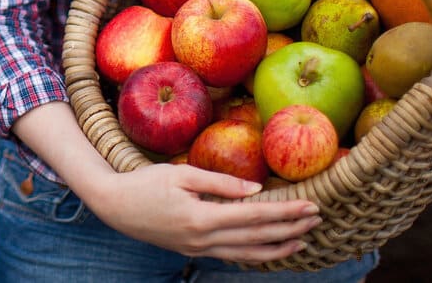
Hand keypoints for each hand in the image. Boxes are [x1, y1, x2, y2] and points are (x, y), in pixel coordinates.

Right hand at [84, 161, 320, 263]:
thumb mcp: (181, 175)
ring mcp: (198, 249)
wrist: (114, 207)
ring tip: (302, 240)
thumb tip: (256, 189)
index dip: (285, 212)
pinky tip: (268, 248)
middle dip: (289, 228)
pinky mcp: (193, 251)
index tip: (309, 205)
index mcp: (203, 217)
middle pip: (257, 237)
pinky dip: (254, 254)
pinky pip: (232, 256)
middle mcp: (204, 240)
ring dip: (278, 248)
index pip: (255, 216)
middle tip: (316, 218)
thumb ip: (220, 183)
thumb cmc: (145, 184)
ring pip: (247, 254)